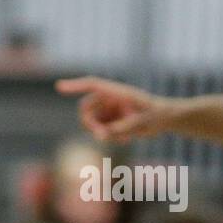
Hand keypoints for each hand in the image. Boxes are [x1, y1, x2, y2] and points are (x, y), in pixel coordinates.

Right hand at [55, 76, 172, 142]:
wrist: (164, 119)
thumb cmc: (155, 116)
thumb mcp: (140, 123)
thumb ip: (119, 129)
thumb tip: (100, 136)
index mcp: (116, 92)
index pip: (92, 85)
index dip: (75, 86)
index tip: (59, 86)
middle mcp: (109, 99)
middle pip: (85, 109)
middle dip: (90, 124)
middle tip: (103, 136)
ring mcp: (108, 108)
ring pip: (91, 123)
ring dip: (102, 132)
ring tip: (124, 137)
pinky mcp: (109, 119)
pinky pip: (99, 131)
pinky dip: (109, 137)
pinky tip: (126, 138)